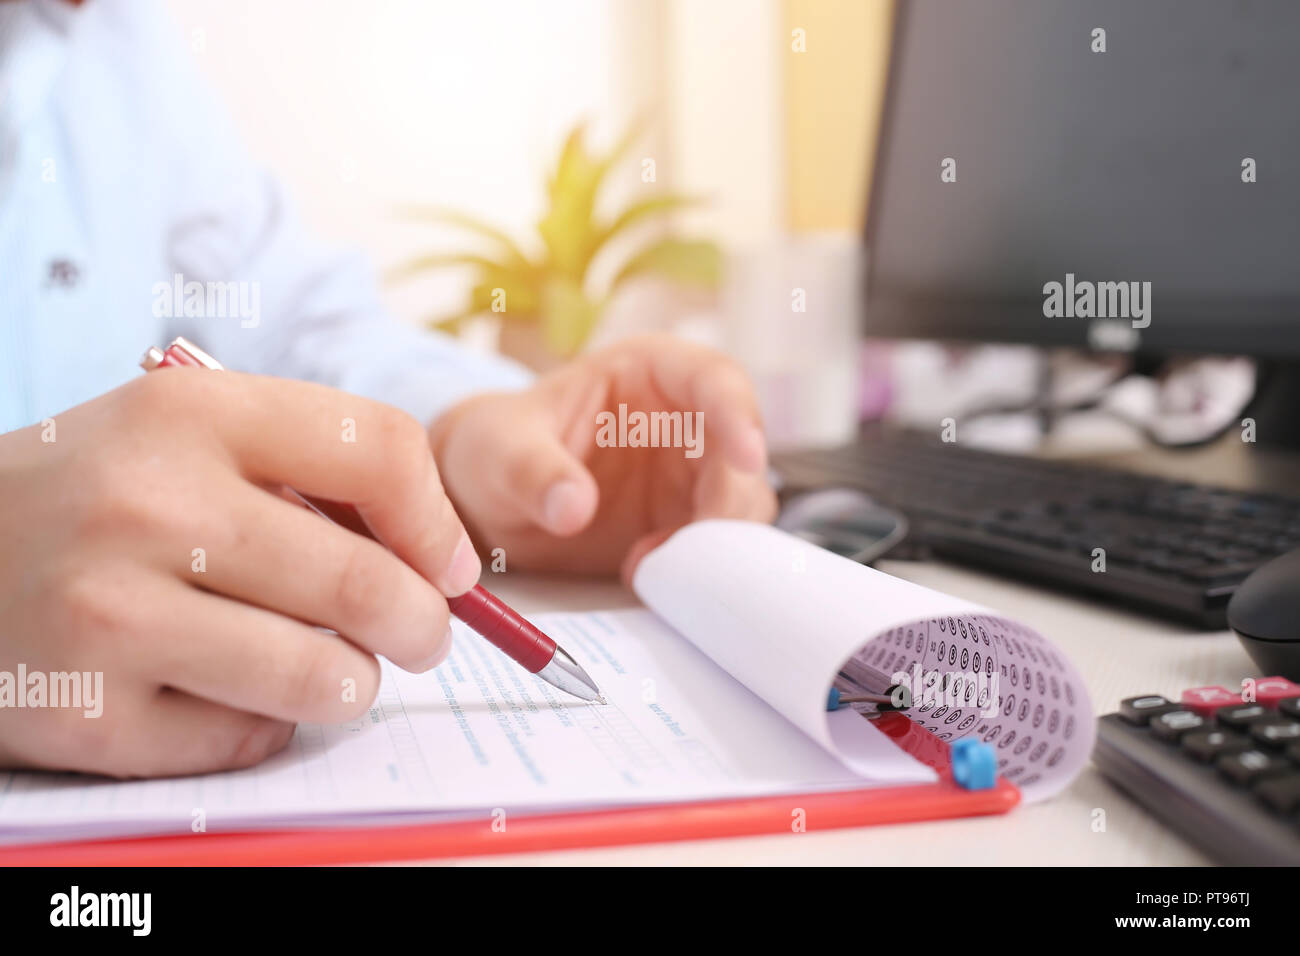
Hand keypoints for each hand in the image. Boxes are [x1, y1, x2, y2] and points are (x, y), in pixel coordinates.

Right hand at [0, 370, 479, 776]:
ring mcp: (109, 615)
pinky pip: (247, 738)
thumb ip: (316, 471)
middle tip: (420, 638)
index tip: (451, 569)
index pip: (380, 450)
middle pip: (367, 584)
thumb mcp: (190, 435)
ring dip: (352, 683)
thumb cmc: (100, 493)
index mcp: (191, 412)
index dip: (439, 522)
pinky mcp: (87, 716)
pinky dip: (262, 723)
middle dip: (424, 627)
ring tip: (328, 667)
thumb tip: (446, 564)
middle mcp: (149, 506)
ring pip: (323, 677)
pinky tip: (222, 689)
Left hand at [430, 335, 776, 581]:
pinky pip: (719, 548)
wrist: (488, 501)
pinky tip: (648, 578)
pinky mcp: (687, 524)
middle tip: (686, 550)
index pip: (715, 378)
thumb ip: (532, 471)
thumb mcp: (499, 451)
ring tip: (645, 568)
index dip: (739, 413)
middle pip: (743, 455)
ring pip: (743, 506)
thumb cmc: (496, 449)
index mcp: (650, 372)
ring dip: (713, 543)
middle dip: (727, 504)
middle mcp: (686, 420)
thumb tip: (573, 508)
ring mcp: (692, 476)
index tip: (747, 456)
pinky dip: (699, 569)